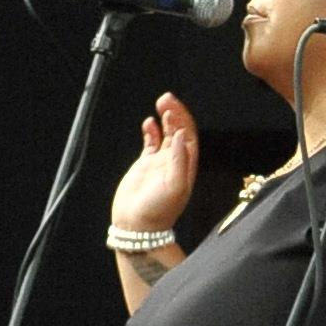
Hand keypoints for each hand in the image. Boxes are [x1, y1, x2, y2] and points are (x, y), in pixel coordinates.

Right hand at [111, 92, 199, 236]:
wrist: (138, 227)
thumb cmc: (158, 211)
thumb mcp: (174, 186)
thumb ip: (178, 160)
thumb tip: (180, 135)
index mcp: (186, 165)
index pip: (188, 135)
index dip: (183, 119)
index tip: (173, 107)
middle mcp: (175, 162)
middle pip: (178, 130)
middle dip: (174, 113)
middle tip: (166, 98)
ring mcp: (161, 163)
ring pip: (166, 134)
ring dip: (164, 119)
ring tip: (160, 104)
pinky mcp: (145, 166)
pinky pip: (151, 143)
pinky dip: (151, 131)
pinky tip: (148, 122)